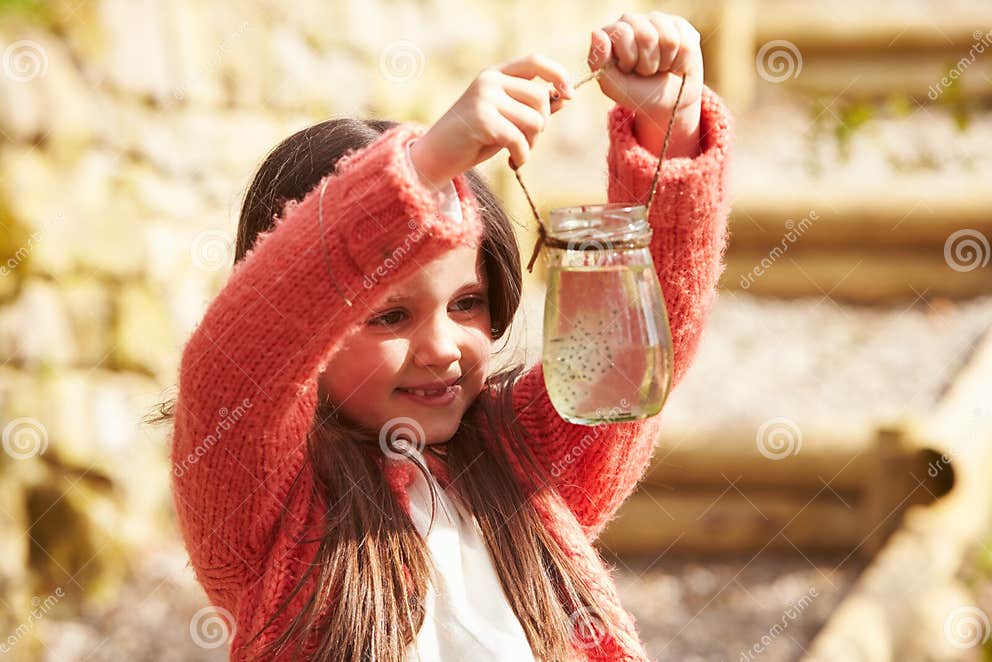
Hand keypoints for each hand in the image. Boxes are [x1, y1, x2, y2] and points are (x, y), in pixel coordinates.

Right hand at [409, 53, 573, 188]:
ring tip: (517, 152)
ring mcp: (484, 98)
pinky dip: (522, 156)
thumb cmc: (473, 138)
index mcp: (495, 75)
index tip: (570, 94)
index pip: (534, 62)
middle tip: (528, 142)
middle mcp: (490, 81)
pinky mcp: (482, 120)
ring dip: (532, 143)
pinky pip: (519, 139)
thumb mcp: (505, 118)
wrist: (436, 155)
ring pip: (535, 120)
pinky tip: (512, 162)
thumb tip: (564, 97)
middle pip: (541, 97)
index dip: (557, 74)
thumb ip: (529, 106)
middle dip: (542, 124)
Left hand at [588, 12, 703, 156]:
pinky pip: (686, 44)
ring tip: (659, 68)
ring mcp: (657, 21)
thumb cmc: (637, 93)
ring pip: (669, 40)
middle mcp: (633, 21)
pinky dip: (680, 63)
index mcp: (612, 33)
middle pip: (647, 37)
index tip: (627, 70)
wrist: (666, 103)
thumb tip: (596, 32)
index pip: (622, 33)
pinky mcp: (679, 26)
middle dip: (647, 64)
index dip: (629, 59)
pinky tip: (673, 64)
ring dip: (664, 63)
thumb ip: (599, 62)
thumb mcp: (613, 85)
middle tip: (645, 71)